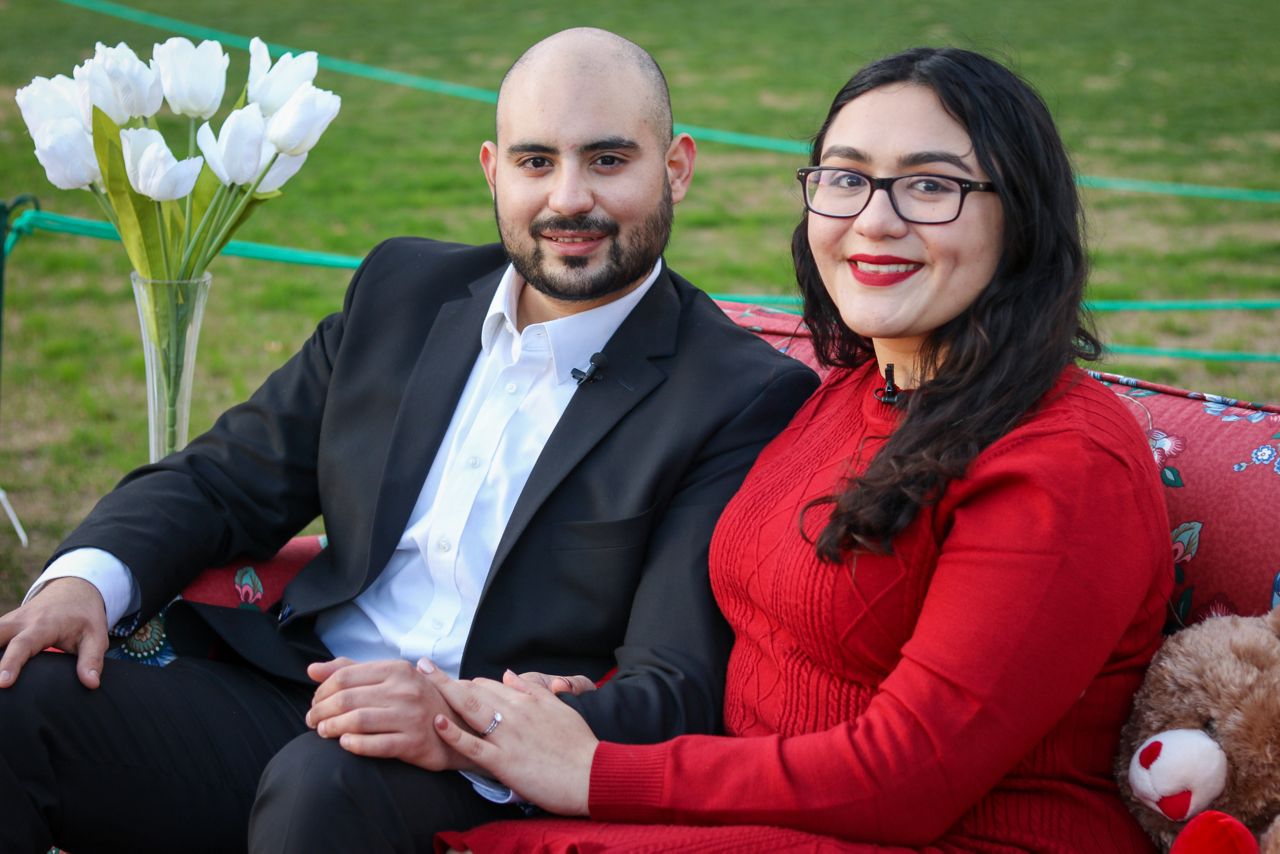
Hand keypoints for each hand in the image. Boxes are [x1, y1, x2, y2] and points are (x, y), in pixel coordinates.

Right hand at [0, 576, 108, 688]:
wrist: (73, 591)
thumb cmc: (84, 616)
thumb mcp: (96, 636)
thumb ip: (92, 659)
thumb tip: (91, 683)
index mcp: (43, 624)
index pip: (23, 645)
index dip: (11, 663)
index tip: (3, 683)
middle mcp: (21, 621)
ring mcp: (8, 622)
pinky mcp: (3, 626)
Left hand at [305, 657, 474, 770]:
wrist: (458, 726)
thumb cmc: (416, 701)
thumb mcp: (390, 678)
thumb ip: (351, 671)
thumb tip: (312, 669)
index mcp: (397, 669)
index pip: (345, 675)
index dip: (322, 690)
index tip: (315, 701)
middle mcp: (405, 690)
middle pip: (347, 699)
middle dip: (321, 711)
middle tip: (312, 720)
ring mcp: (411, 717)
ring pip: (357, 721)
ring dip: (332, 728)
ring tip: (323, 732)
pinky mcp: (414, 743)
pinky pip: (375, 745)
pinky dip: (353, 744)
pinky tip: (344, 743)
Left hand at [422, 663, 596, 816]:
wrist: (592, 775)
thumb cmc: (579, 744)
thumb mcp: (560, 708)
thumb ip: (534, 690)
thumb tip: (509, 675)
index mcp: (528, 701)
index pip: (490, 685)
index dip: (468, 683)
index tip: (451, 683)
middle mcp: (515, 713)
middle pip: (475, 691)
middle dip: (447, 679)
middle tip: (425, 668)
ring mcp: (507, 737)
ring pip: (471, 709)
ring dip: (446, 692)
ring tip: (425, 678)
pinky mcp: (503, 762)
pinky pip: (473, 747)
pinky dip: (453, 734)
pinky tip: (437, 722)